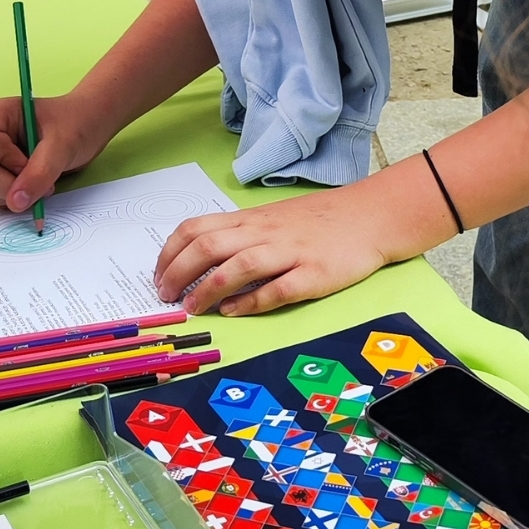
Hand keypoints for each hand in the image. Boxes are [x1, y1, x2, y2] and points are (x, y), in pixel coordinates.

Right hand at [0, 92, 111, 214]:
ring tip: (42, 183)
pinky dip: (13, 200)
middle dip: (13, 184)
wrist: (88, 129)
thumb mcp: (62, 145)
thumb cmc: (75, 125)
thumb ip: (39, 172)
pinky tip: (34, 188)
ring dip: (13, 195)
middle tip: (44, 181)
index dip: (5, 159)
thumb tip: (15, 203)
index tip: (30, 162)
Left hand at [155, 165, 446, 316]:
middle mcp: (265, 233)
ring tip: (192, 308)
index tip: (157, 276)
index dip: (169, 254)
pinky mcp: (313, 274)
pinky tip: (235, 312)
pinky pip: (277, 289)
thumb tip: (201, 261)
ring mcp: (289, 253)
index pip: (196, 229)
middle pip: (208, 246)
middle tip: (165, 296)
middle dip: (177, 273)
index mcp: (251, 220)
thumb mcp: (273, 220)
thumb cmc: (319, 221)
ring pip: (237, 266)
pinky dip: (251, 301)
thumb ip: (240, 238)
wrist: (371, 216)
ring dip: (207, 288)